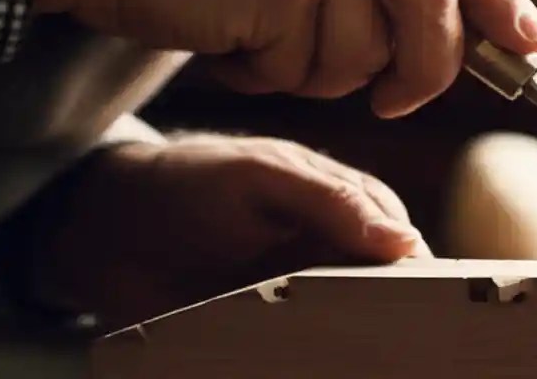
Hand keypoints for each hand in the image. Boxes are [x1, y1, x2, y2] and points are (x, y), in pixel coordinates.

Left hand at [20, 135, 426, 328]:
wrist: (102, 229)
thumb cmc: (189, 181)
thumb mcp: (263, 175)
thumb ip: (331, 200)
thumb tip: (405, 242)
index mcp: (345, 203)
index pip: (402, 243)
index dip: (420, 273)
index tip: (434, 304)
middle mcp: (330, 251)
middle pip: (384, 290)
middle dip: (394, 314)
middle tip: (402, 341)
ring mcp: (300, 293)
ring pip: (349, 325)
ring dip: (354, 342)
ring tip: (363, 360)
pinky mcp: (267, 331)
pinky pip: (303, 350)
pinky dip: (313, 359)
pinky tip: (315, 365)